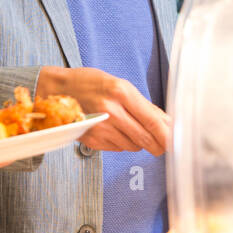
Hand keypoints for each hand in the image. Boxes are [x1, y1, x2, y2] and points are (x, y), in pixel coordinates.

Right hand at [37, 66, 169, 155]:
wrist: (57, 90)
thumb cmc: (90, 83)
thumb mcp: (119, 85)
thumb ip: (144, 105)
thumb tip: (167, 123)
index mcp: (121, 92)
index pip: (152, 120)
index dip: (167, 134)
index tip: (176, 142)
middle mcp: (111, 110)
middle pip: (145, 137)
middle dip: (158, 145)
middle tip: (163, 147)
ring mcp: (100, 127)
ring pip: (133, 145)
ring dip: (137, 141)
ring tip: (127, 127)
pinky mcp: (92, 140)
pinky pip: (118, 148)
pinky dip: (121, 143)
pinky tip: (113, 131)